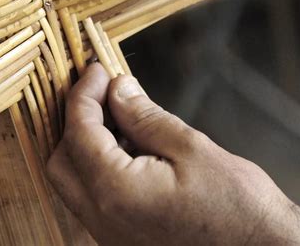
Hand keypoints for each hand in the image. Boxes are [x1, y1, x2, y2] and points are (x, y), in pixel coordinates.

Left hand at [48, 63, 299, 244]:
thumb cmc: (237, 209)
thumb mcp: (190, 148)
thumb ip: (144, 117)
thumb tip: (117, 89)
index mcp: (115, 193)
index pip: (78, 131)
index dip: (83, 94)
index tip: (96, 70)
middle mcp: (103, 219)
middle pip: (62, 159)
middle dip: (76, 118)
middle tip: (102, 90)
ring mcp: (110, 234)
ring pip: (74, 179)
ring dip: (87, 140)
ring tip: (119, 112)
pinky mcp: (122, 239)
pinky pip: (93, 195)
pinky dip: (99, 163)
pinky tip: (129, 143)